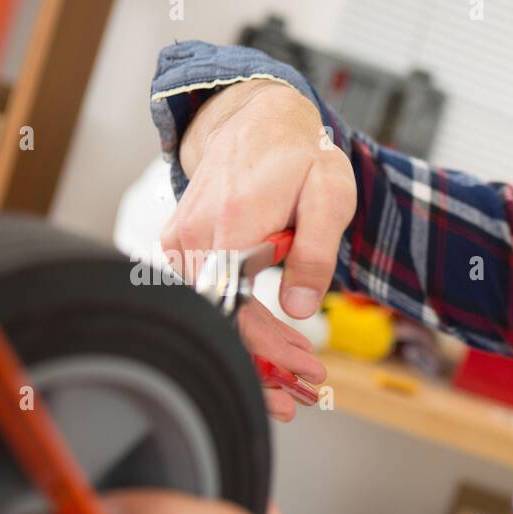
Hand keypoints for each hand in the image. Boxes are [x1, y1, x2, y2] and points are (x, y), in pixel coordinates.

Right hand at [161, 80, 355, 418]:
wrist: (260, 117)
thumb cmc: (301, 155)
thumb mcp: (329, 197)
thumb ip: (316, 253)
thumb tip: (299, 311)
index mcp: (229, 225)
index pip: (233, 310)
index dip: (264, 353)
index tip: (300, 379)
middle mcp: (194, 236)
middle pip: (217, 321)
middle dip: (261, 364)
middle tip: (302, 396)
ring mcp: (183, 241)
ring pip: (212, 314)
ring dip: (254, 349)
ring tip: (296, 377)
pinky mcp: (184, 246)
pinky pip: (209, 297)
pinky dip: (240, 325)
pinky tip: (272, 345)